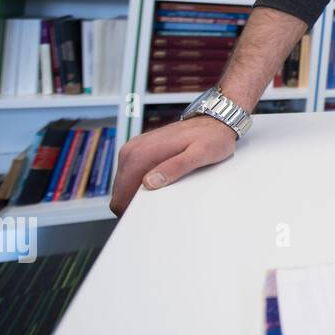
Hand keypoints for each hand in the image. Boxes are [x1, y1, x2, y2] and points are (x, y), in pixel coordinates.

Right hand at [110, 116, 236, 215]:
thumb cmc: (210, 137)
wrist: (214, 120)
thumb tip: (149, 182)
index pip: (120, 196)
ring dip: (139, 192)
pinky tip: (162, 181)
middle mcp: (131, 150)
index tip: (150, 215)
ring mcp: (134, 149)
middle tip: (163, 204)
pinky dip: (142, 183)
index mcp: (140, 154)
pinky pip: (132, 175)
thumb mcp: (200, 154)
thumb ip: (176, 167)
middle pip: (120, 192)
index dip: (132, 211)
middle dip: (136, 202)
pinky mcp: (139, 149)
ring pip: (125, 185)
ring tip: (166, 190)